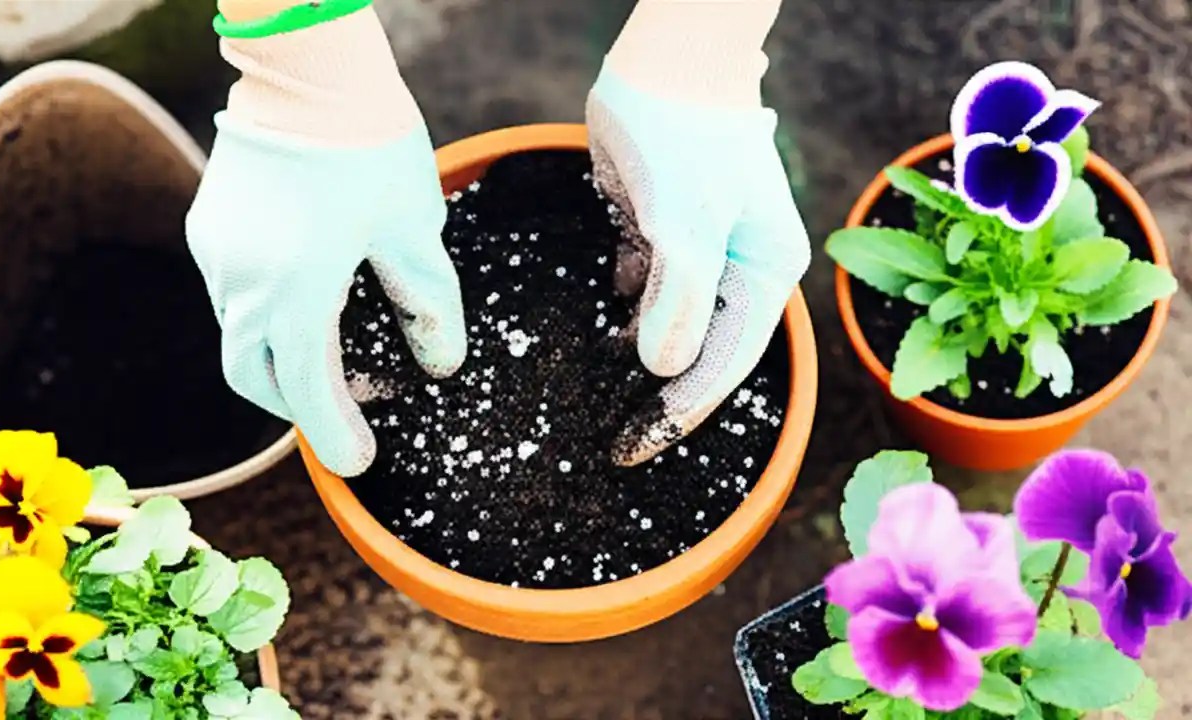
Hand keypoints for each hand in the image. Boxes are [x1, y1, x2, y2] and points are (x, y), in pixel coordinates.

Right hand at [188, 10, 464, 475]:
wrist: (305, 67)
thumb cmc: (369, 143)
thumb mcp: (414, 229)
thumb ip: (429, 304)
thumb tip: (442, 363)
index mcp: (294, 291)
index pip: (308, 392)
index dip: (335, 436)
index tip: (360, 462)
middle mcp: (240, 281)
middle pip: (253, 376)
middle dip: (295, 406)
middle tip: (342, 415)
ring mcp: (216, 253)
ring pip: (236, 334)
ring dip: (277, 357)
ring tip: (330, 353)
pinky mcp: (209, 225)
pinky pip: (228, 292)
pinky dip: (262, 314)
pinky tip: (305, 293)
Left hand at [587, 64, 809, 465]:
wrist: (664, 59)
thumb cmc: (684, 133)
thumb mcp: (684, 220)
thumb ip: (679, 299)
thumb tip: (662, 370)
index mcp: (764, 270)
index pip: (724, 364)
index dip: (678, 412)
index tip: (630, 449)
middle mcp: (740, 268)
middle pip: (701, 352)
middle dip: (659, 397)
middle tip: (610, 440)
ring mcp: (702, 251)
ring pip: (671, 325)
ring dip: (637, 358)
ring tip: (596, 399)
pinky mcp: (664, 233)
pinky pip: (646, 291)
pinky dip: (625, 315)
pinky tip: (599, 335)